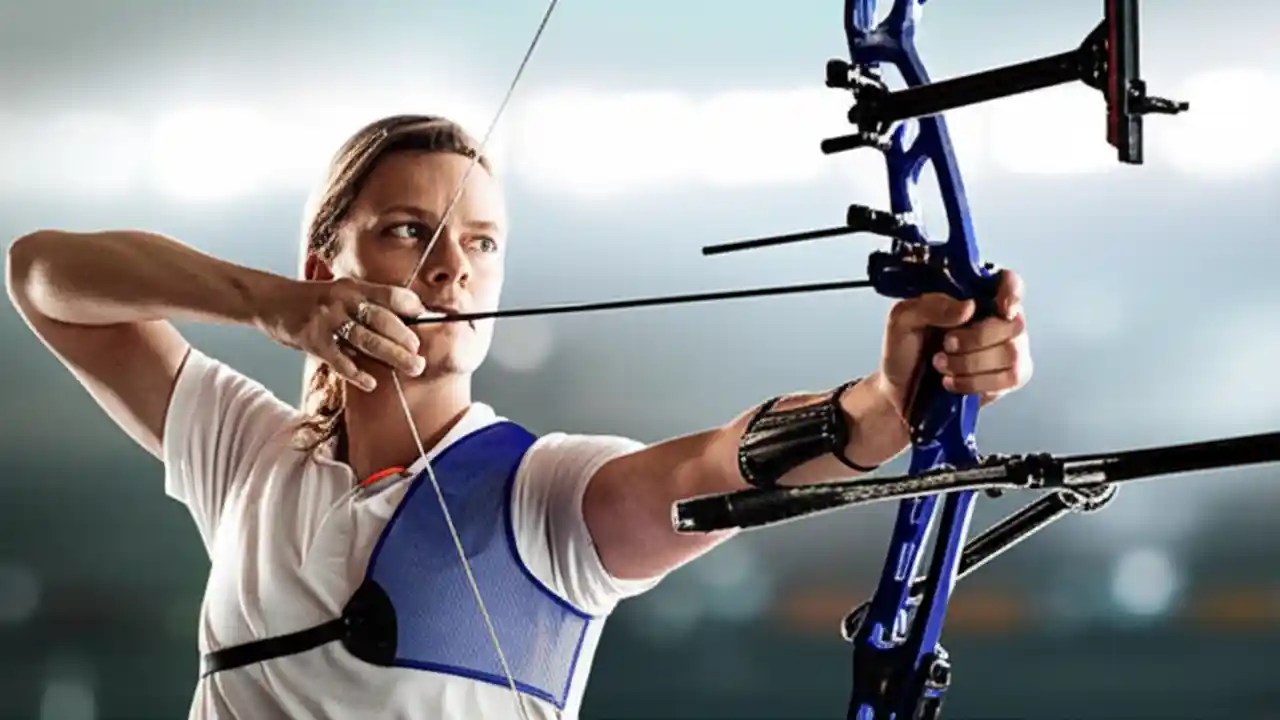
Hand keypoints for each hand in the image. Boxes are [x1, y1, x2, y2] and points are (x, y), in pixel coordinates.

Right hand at [259, 277, 427, 390]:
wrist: (270, 300)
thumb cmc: (312, 301)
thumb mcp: (340, 293)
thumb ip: (366, 306)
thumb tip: (403, 324)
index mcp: (353, 288)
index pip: (390, 294)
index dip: (411, 306)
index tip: (426, 319)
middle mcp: (342, 300)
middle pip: (383, 320)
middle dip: (406, 339)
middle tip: (420, 355)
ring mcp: (327, 320)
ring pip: (367, 340)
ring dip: (393, 356)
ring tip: (411, 367)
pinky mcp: (312, 340)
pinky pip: (339, 360)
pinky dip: (356, 373)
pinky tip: (370, 382)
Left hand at [877, 269, 1031, 412]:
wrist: (898, 391)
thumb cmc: (904, 349)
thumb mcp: (903, 320)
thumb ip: (931, 306)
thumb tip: (969, 307)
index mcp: (974, 296)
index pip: (1010, 282)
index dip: (1012, 292)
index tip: (1001, 309)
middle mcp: (997, 319)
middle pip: (1014, 323)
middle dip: (976, 338)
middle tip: (946, 344)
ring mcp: (1007, 348)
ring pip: (1011, 353)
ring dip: (970, 363)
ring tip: (940, 365)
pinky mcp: (1008, 378)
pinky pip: (1010, 378)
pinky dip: (975, 382)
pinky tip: (952, 382)